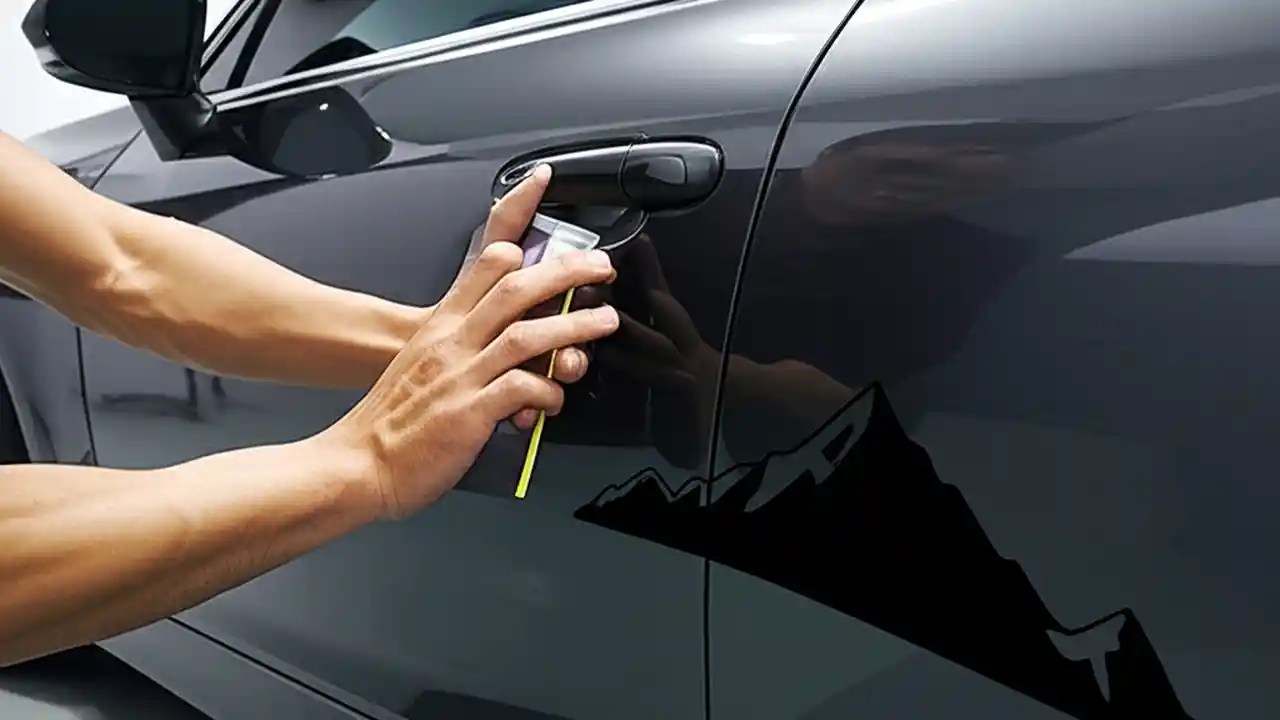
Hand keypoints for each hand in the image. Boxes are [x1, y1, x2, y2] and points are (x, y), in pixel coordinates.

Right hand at [324, 170, 618, 519]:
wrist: (358, 464)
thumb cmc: (392, 422)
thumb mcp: (421, 365)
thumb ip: (459, 348)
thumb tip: (497, 343)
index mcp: (440, 328)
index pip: (483, 271)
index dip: (523, 252)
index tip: (555, 248)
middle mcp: (452, 344)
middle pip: (514, 291)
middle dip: (564, 273)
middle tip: (599, 268)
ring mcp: (461, 377)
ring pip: (526, 336)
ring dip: (572, 327)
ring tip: (603, 322)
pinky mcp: (469, 414)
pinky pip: (521, 389)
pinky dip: (547, 391)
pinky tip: (555, 400)